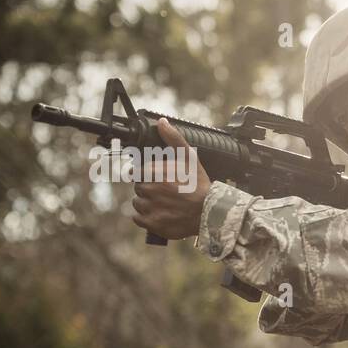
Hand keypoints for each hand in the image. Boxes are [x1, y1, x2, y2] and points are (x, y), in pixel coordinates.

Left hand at [131, 118, 213, 239]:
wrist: (210, 213)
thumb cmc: (200, 185)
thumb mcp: (189, 158)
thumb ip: (174, 139)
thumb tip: (162, 122)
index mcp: (155, 173)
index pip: (136, 172)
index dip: (145, 174)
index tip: (155, 178)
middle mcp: (150, 190)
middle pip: (138, 187)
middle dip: (148, 188)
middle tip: (164, 191)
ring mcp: (150, 208)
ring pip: (137, 203)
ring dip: (146, 202)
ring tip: (163, 203)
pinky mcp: (152, 224)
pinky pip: (138, 218)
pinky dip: (146, 217)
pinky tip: (160, 213)